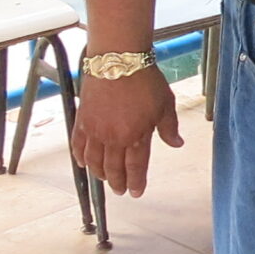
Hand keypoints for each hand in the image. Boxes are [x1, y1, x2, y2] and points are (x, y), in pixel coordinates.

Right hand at [71, 65, 181, 197]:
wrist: (119, 61)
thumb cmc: (144, 80)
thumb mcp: (165, 105)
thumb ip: (169, 128)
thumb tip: (177, 143)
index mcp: (136, 137)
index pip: (136, 167)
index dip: (136, 182)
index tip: (136, 192)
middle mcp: (114, 138)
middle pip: (113, 169)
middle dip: (118, 182)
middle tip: (120, 190)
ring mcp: (95, 130)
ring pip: (94, 161)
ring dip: (99, 173)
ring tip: (105, 179)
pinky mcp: (82, 120)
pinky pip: (78, 145)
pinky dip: (79, 156)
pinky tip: (82, 163)